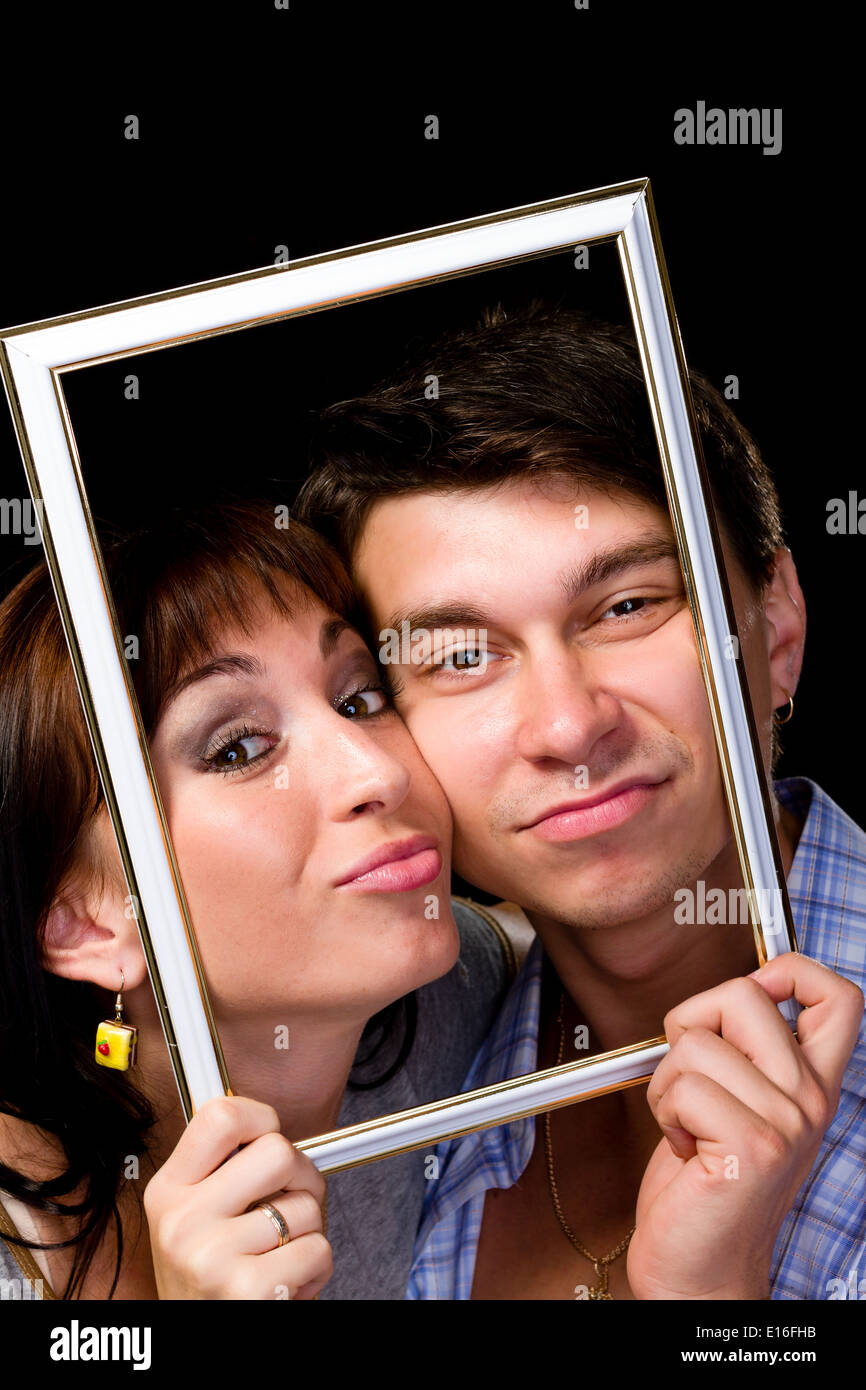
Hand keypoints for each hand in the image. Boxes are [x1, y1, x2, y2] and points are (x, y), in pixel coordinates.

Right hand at [143, 1095, 331, 1299]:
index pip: (220, 1116)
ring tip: (280, 1255)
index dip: (260, 1117)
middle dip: (302, 1176)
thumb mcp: (193, 1219)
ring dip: (309, 1231)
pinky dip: (316, 1267)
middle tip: (291, 1202)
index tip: (269, 1137)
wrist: (200, 1344)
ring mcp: (211, 1256)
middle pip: (278, 1151)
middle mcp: (182, 1220)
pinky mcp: (246, 1290)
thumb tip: (267, 1126)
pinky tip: (286, 1282)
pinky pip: (318, 1250)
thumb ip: (222, 1171)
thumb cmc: (209, 1279)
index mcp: (168, 1191)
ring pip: (307, 1206)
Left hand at [628, 953, 862, 1299]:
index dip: (793, 969)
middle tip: (692, 1077)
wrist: (698, 1270)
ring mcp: (786, 1124)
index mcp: (813, 1084)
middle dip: (691, 1021)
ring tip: (686, 1124)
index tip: (756, 989)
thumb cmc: (704, 1185)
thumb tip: (724, 997)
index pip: (839, 997)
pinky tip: (684, 1147)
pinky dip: (663, 1110)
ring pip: (696, 1041)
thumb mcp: (739, 1103)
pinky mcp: (751, 1147)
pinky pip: (682, 1084)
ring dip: (667, 1080)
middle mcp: (810, 1101)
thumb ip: (745, 1054)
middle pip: (743, 993)